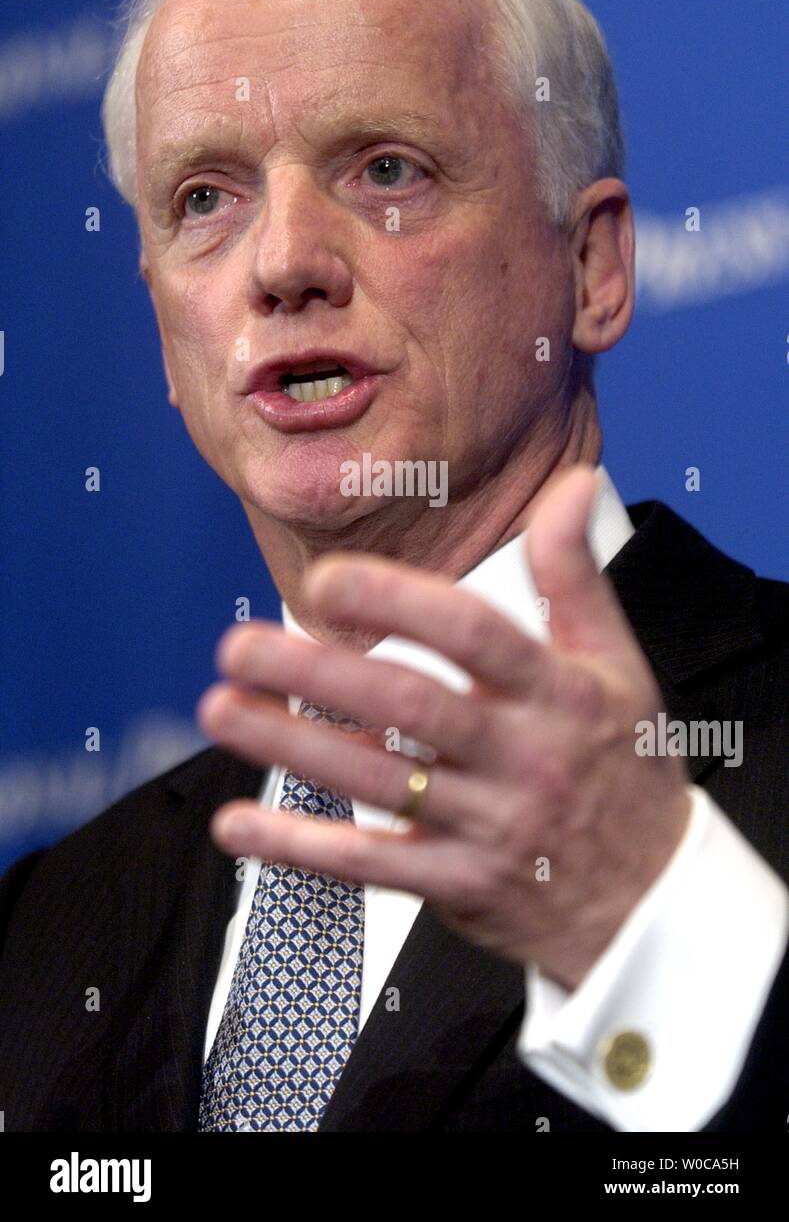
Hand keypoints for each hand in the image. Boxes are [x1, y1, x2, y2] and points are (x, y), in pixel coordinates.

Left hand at [196, 465, 690, 989]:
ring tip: (223, 709)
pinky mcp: (462, 887)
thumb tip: (568, 481)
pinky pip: (373, 867)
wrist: (656, 903)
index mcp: (558, 692)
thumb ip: (575, 574)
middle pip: (410, 706)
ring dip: (292, 745)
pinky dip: (301, 848)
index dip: (399, 602)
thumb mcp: (619, 665)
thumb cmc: (626, 769)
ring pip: (378, 782)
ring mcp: (490, 827)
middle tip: (238, 645)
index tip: (328, 578)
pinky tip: (239, 825)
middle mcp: (521, 756)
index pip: (475, 636)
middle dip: (318, 673)